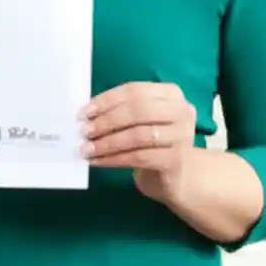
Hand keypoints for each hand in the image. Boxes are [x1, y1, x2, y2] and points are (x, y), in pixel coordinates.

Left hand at [79, 82, 196, 200]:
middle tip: (85, 131)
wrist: (177, 174)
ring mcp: (181, 136)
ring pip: (138, 135)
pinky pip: (139, 157)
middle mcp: (181, 111)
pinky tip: (98, 162)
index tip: (84, 112)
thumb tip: (87, 114)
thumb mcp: (141, 120)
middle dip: (107, 121)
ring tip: (87, 149)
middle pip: (139, 111)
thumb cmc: (153, 141)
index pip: (135, 91)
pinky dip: (114, 159)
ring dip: (108, 143)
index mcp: (170, 93)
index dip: (107, 100)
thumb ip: (120, 112)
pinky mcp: (175, 160)